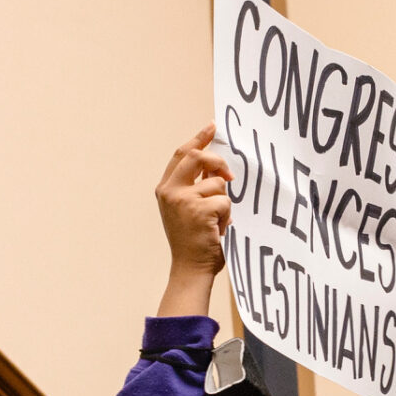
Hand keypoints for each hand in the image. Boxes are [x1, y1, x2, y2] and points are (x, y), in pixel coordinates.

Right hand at [156, 125, 233, 315]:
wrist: (190, 269)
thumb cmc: (193, 241)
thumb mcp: (189, 208)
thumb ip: (197, 186)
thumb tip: (216, 165)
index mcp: (165, 189)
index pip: (182, 154)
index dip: (198, 139)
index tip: (212, 126)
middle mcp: (169, 191)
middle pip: (196, 157)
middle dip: (217, 161)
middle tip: (230, 176)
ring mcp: (182, 200)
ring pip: (217, 183)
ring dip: (224, 202)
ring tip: (215, 222)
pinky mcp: (198, 210)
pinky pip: (224, 202)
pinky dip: (226, 216)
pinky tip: (218, 229)